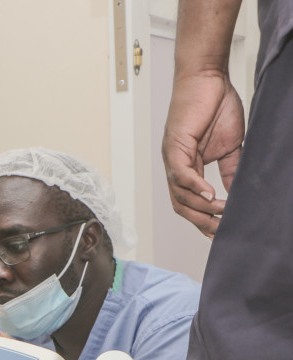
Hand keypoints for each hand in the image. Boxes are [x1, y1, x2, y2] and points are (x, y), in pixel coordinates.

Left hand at [162, 71, 244, 236]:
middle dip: (201, 222)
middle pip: (182, 205)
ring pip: (180, 194)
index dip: (203, 220)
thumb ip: (230, 170)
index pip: (190, 203)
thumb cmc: (215, 106)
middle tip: (221, 232)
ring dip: (202, 207)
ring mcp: (172, 157)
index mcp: (187, 168)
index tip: (221, 233)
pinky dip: (195, 187)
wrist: (208, 78)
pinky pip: (181, 174)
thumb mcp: (229, 146)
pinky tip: (211, 195)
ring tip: (222, 213)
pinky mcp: (174, 145)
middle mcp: (175, 166)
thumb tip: (235, 193)